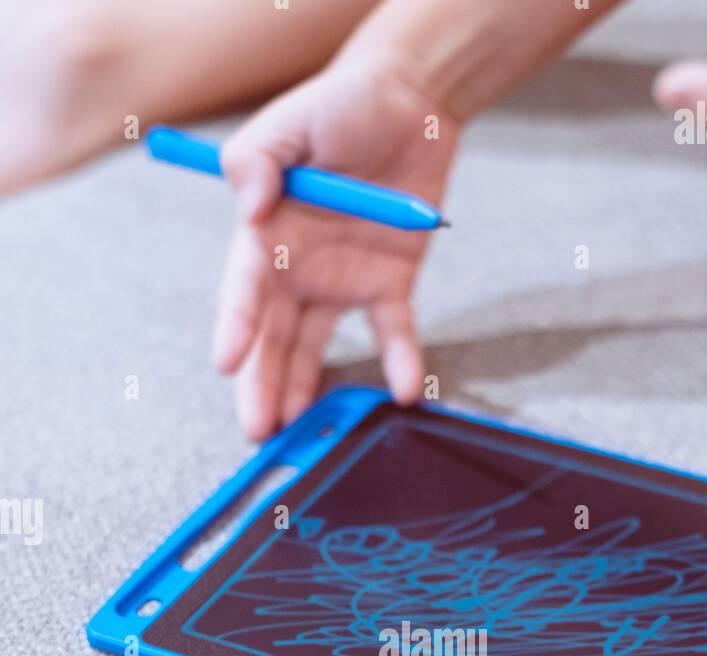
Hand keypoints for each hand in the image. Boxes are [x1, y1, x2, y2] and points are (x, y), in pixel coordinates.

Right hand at [214, 58, 459, 439]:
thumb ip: (258, 159)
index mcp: (268, 236)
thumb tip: (250, 206)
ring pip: (317, 346)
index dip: (236, 326)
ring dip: (305, 387)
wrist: (407, 102)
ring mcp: (343, 281)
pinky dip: (400, 361)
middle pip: (273, 335)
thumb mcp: (291, 122)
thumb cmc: (340, 105)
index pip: (245, 290)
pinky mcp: (390, 284)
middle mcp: (299, 268)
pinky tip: (403, 391)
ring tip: (297, 430)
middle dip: (261, 382)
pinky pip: (394, 331)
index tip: (227, 362)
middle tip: (256, 429)